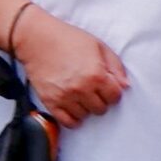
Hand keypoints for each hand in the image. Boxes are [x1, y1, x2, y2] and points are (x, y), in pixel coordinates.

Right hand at [10, 6, 128, 127]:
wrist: (36, 38)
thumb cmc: (66, 38)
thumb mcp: (97, 45)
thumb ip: (115, 66)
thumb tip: (125, 85)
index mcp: (96, 75)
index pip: (115, 97)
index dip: (112, 91)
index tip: (106, 86)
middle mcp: (82, 89)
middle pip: (101, 109)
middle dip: (100, 99)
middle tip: (92, 89)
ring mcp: (65, 97)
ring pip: (85, 115)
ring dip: (85, 107)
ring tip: (79, 94)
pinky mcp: (51, 102)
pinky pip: (68, 122)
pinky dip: (73, 118)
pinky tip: (72, 107)